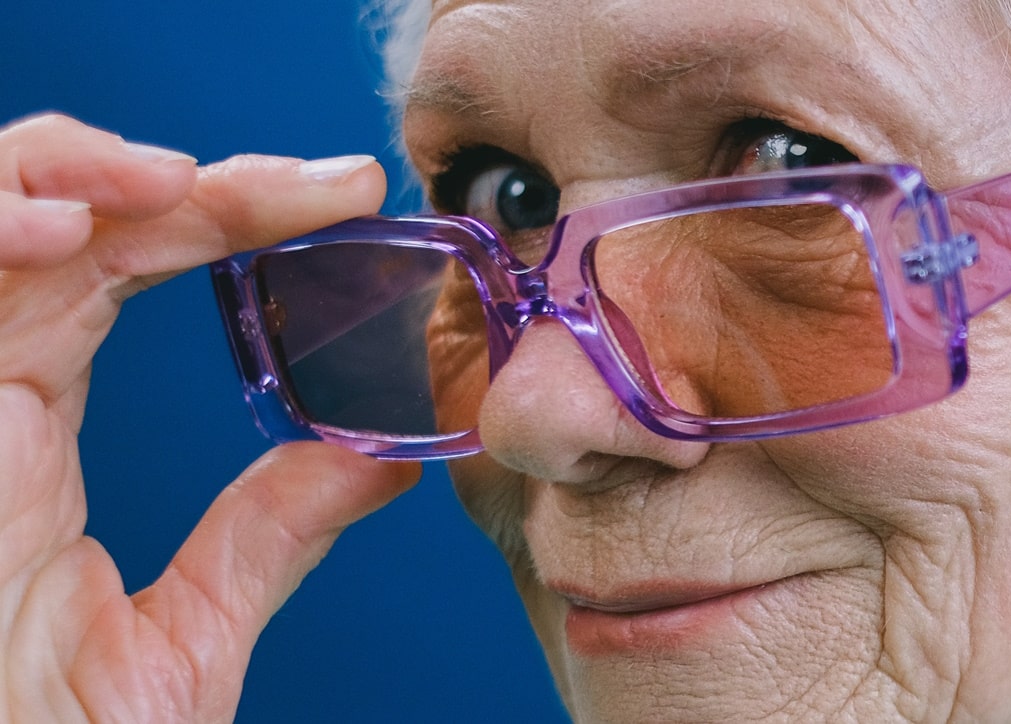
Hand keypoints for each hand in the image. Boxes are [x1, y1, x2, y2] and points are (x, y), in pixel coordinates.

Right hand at [0, 113, 419, 721]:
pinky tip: (73, 232)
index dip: (225, 212)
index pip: (117, 269)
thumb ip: (268, 533)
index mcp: (20, 433)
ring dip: (77, 169)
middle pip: (58, 218)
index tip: (347, 197)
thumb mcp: (182, 633)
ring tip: (187, 185)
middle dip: (188, 177)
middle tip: (319, 186)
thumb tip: (379, 458)